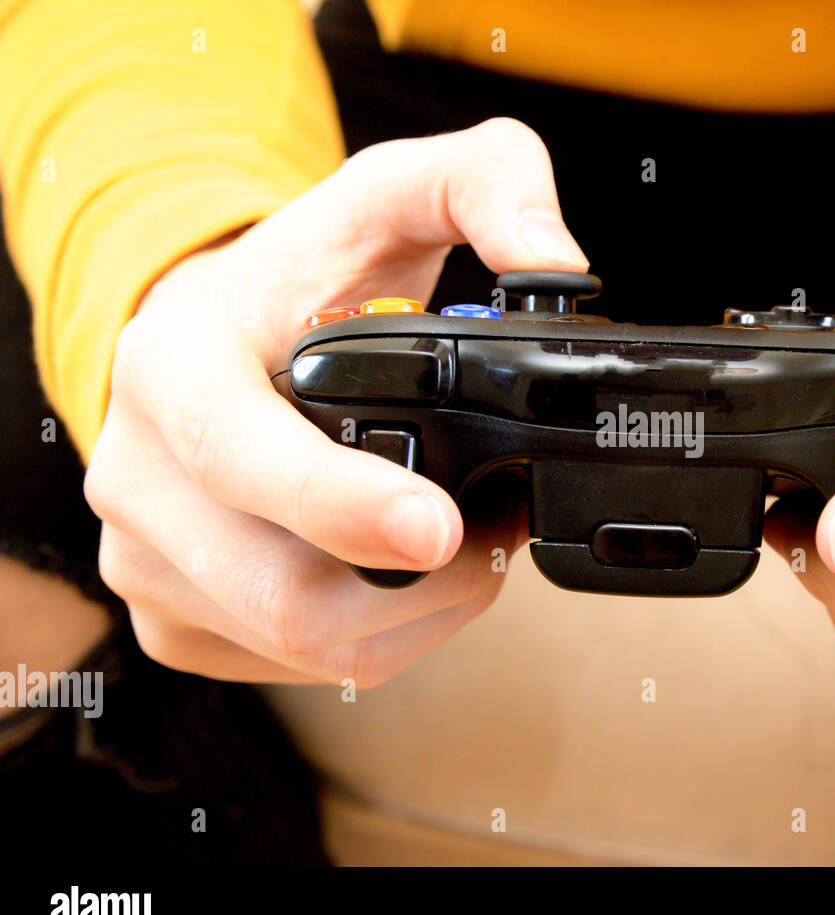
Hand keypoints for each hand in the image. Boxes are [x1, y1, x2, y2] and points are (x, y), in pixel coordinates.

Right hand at [86, 118, 586, 684]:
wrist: (215, 336)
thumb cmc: (304, 276)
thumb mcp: (393, 193)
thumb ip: (488, 186)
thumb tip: (557, 262)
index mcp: (172, 365)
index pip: (241, 460)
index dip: (345, 507)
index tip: (444, 527)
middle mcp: (138, 473)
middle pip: (283, 592)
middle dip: (428, 581)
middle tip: (500, 526)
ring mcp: (146, 559)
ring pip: (307, 645)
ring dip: (420, 611)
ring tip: (467, 541)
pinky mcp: (174, 619)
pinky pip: (302, 668)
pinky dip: (383, 636)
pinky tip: (407, 575)